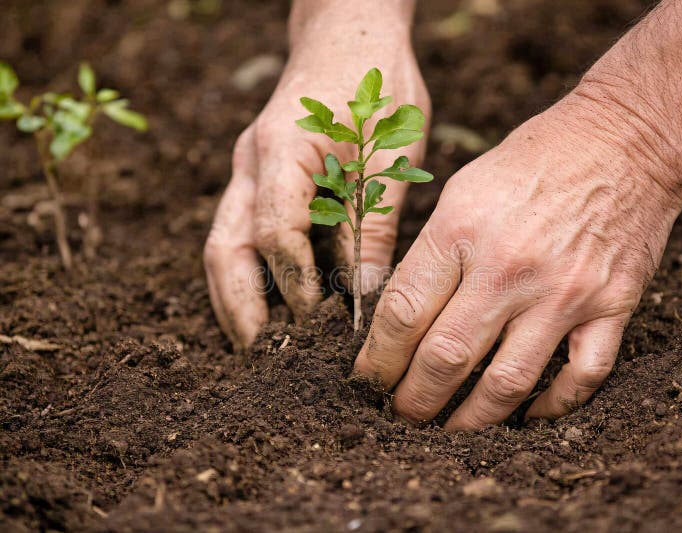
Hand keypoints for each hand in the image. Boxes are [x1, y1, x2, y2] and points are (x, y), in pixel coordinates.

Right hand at [204, 3, 428, 348]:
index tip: (317, 324)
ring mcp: (249, 170)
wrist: (352, 33)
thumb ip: (372, 223)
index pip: (273, 232)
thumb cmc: (376, 84)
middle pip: (224, 246)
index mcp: (282, 151)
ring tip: (257, 344)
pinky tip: (272, 302)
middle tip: (262, 355)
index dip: (292, 283)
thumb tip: (363, 294)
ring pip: (223, 243)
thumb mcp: (388, 154)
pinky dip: (251, 272)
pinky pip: (241, 232)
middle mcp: (252, 164)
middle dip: (239, 306)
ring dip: (236, 296)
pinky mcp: (262, 177)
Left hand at [353, 95, 681, 429]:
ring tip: (449, 432)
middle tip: (400, 417)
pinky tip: (528, 415)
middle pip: (445, 359)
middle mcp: (509, 267)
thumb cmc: (536, 159)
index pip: (401, 314)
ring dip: (471, 420)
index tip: (368, 379)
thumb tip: (403, 317)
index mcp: (461, 231)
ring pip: (507, 384)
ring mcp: (563, 292)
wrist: (626, 138)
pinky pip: (580, 377)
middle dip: (412, 402)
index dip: (377, 360)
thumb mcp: (463, 189)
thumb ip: (433, 255)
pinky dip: (553, 407)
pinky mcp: (611, 305)